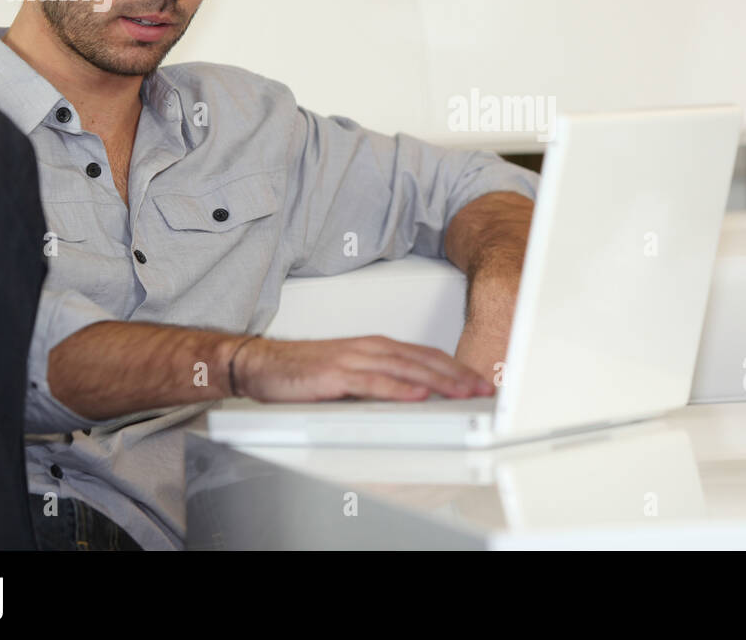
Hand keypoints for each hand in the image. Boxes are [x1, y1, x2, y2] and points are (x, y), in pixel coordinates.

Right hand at [236, 335, 494, 402]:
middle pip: (423, 359)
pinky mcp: (336, 374)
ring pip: (406, 368)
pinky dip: (399, 388)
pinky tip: (418, 395)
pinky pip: (374, 382)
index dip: (455, 367)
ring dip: (438, 381)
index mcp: (377, 347)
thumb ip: (382, 382)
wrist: (263, 363)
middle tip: (482, 388)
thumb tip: (417, 398)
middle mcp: (370, 348)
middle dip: (457, 374)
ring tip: (462, 392)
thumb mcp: (353, 374)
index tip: (478, 380)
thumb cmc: (305, 371)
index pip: (426, 355)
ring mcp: (354, 359)